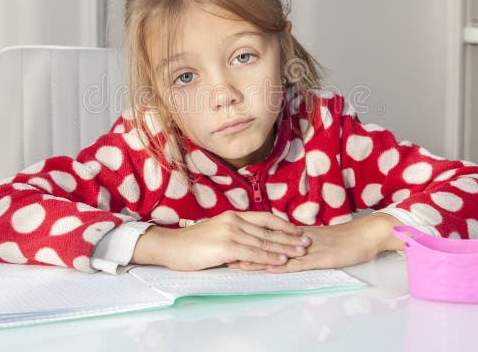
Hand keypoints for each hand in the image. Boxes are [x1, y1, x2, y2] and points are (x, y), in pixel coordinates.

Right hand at [131, 211, 310, 270]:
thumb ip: (233, 238)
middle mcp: (234, 221)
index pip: (264, 218)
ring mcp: (230, 233)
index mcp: (233, 216)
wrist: (170, 246)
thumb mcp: (215, 235)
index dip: (282, 224)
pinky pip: (252, 254)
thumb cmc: (190, 245)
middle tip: (307, 242)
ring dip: (284, 248)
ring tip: (300, 252)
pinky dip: (269, 258)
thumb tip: (249, 250)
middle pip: (268, 230)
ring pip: (264, 242)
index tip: (297, 230)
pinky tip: (280, 261)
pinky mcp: (225, 247)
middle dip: (289, 237)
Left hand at [228, 212, 403, 272]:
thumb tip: (288, 244)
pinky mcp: (322, 258)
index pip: (270, 236)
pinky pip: (300, 263)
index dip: (250, 240)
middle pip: (269, 244)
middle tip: (225, 254)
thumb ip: (305, 241)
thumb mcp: (322, 238)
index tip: (231, 243)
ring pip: (280, 254)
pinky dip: (284, 266)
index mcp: (301, 233)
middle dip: (246, 250)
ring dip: (258, 260)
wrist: (369, 233)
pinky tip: (270, 268)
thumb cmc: (349, 238)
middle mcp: (302, 239)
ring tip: (238, 264)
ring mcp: (311, 248)